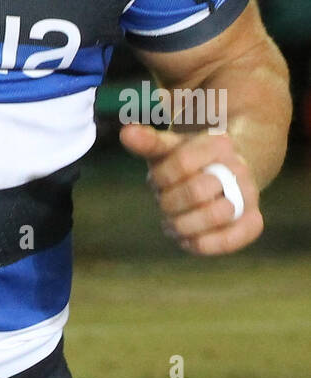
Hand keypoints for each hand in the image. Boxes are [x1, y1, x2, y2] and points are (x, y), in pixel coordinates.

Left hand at [120, 124, 262, 255]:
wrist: (228, 173)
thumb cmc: (190, 160)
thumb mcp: (171, 147)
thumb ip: (149, 142)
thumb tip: (126, 133)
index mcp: (217, 143)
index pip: (181, 163)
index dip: (161, 178)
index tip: (155, 183)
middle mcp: (238, 167)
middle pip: (196, 191)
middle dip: (170, 203)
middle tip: (163, 204)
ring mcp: (249, 195)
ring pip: (214, 216)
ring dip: (183, 225)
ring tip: (172, 223)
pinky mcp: (253, 222)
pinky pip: (229, 240)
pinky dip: (201, 244)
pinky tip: (186, 239)